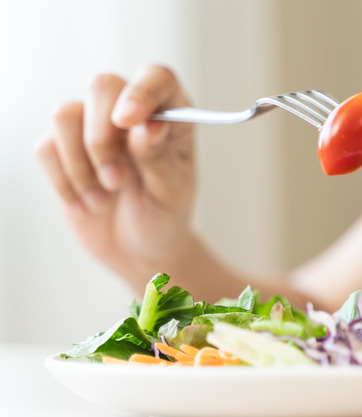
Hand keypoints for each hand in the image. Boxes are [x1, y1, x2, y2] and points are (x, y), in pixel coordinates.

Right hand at [37, 65, 195, 284]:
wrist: (139, 251)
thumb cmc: (165, 216)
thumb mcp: (172, 193)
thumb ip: (160, 158)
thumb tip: (146, 126)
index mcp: (171, 115)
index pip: (157, 78)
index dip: (141, 91)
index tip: (127, 121)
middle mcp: (131, 111)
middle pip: (102, 85)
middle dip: (102, 138)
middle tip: (116, 181)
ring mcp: (93, 126)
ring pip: (66, 113)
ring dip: (81, 164)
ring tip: (104, 198)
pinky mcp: (62, 147)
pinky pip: (46, 147)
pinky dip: (65, 181)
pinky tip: (88, 204)